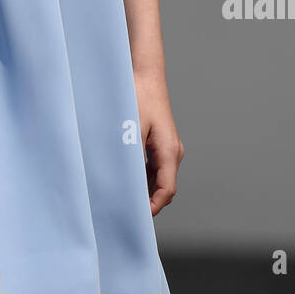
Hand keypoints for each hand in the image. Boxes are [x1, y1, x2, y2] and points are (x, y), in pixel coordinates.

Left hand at [133, 70, 184, 215]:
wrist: (145, 74)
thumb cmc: (138, 98)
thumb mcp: (131, 129)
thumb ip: (130, 157)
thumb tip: (124, 182)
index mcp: (169, 151)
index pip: (166, 190)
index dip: (152, 207)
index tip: (136, 219)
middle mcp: (172, 152)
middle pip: (163, 188)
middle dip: (146, 201)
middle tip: (124, 212)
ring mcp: (167, 147)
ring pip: (158, 178)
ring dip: (143, 189)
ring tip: (122, 198)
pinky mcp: (160, 143)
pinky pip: (154, 167)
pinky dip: (142, 177)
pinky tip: (125, 178)